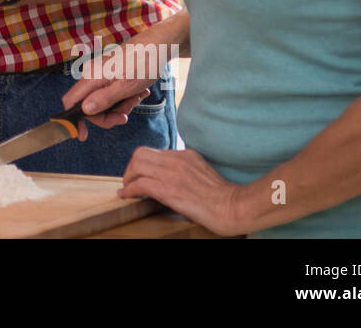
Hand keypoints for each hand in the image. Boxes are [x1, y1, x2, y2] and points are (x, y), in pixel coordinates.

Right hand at [60, 48, 155, 140]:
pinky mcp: (110, 73)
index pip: (70, 102)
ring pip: (102, 100)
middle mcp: (92, 74)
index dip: (75, 120)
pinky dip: (123, 97)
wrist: (160, 44)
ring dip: (120, 106)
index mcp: (92, 76)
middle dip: (107, 114)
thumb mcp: (127, 86)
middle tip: (126, 115)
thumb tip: (84, 111)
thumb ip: (104, 99)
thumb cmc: (145, 62)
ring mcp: (101, 73)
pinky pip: (110, 92)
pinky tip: (138, 92)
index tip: (85, 135)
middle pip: (88, 105)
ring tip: (137, 97)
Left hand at [118, 147, 248, 235]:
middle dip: (131, 167)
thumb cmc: (223, 196)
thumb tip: (173, 176)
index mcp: (186, 155)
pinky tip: (126, 196)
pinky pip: (140, 184)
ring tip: (127, 188)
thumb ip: (188, 168)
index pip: (155, 152)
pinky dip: (129, 189)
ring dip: (128, 177)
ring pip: (137, 165)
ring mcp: (172, 173)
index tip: (139, 174)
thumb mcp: (203, 171)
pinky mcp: (168, 189)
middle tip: (130, 181)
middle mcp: (177, 160)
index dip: (142, 163)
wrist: (234, 207)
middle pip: (141, 153)